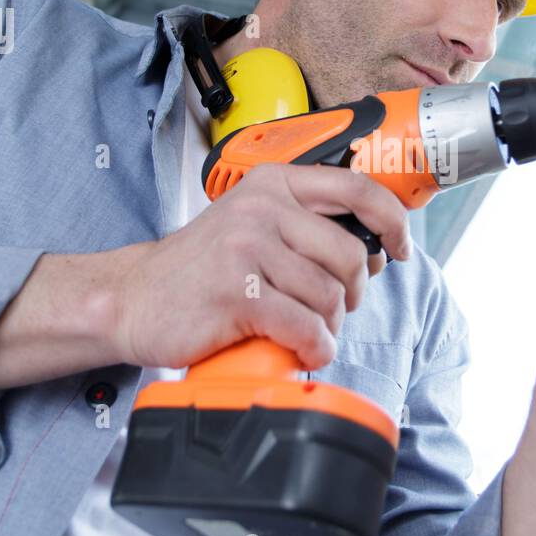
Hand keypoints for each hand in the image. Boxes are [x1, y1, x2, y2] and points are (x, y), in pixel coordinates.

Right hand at [112, 162, 411, 370]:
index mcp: (273, 184)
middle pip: (349, 254)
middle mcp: (262, 209)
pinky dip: (313, 349)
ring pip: (329, 296)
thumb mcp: (251, 223)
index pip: (356, 188)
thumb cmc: (200, 269)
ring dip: (327, 327)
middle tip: (333, 310)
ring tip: (305, 332)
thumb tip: (373, 247)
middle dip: (352, 293)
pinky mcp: (238, 294)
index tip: (401, 247)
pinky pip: (305, 328)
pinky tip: (300, 350)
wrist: (134, 299)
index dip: (392, 220)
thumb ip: (302, 224)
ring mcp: (247, 249)